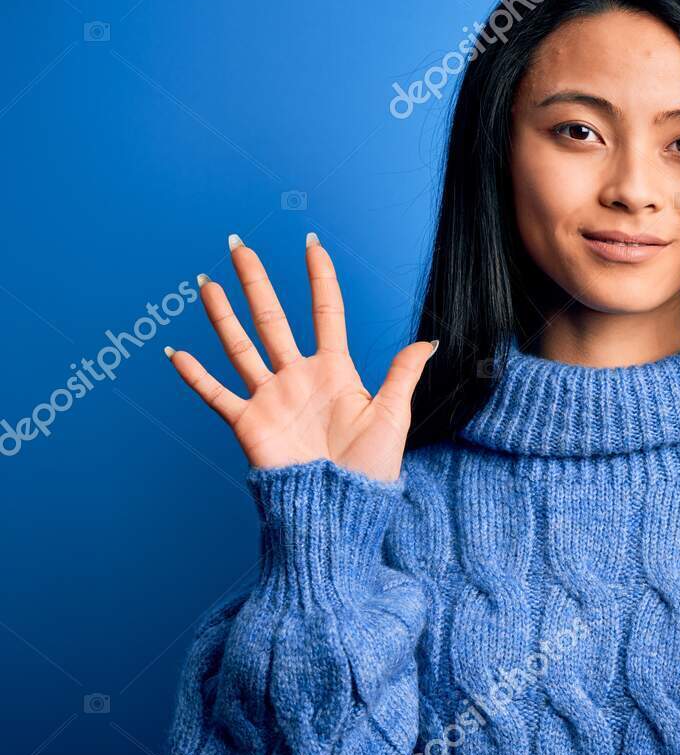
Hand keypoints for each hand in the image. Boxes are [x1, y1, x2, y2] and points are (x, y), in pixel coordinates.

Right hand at [166, 233, 436, 482]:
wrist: (340, 508)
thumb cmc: (370, 469)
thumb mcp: (393, 416)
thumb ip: (402, 375)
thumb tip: (428, 343)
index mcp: (335, 373)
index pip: (326, 313)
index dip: (320, 279)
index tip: (312, 245)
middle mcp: (298, 379)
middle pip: (272, 320)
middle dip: (255, 283)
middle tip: (238, 246)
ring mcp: (271, 399)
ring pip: (241, 347)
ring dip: (222, 316)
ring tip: (206, 284)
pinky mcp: (249, 424)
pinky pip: (217, 394)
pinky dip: (195, 376)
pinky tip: (176, 352)